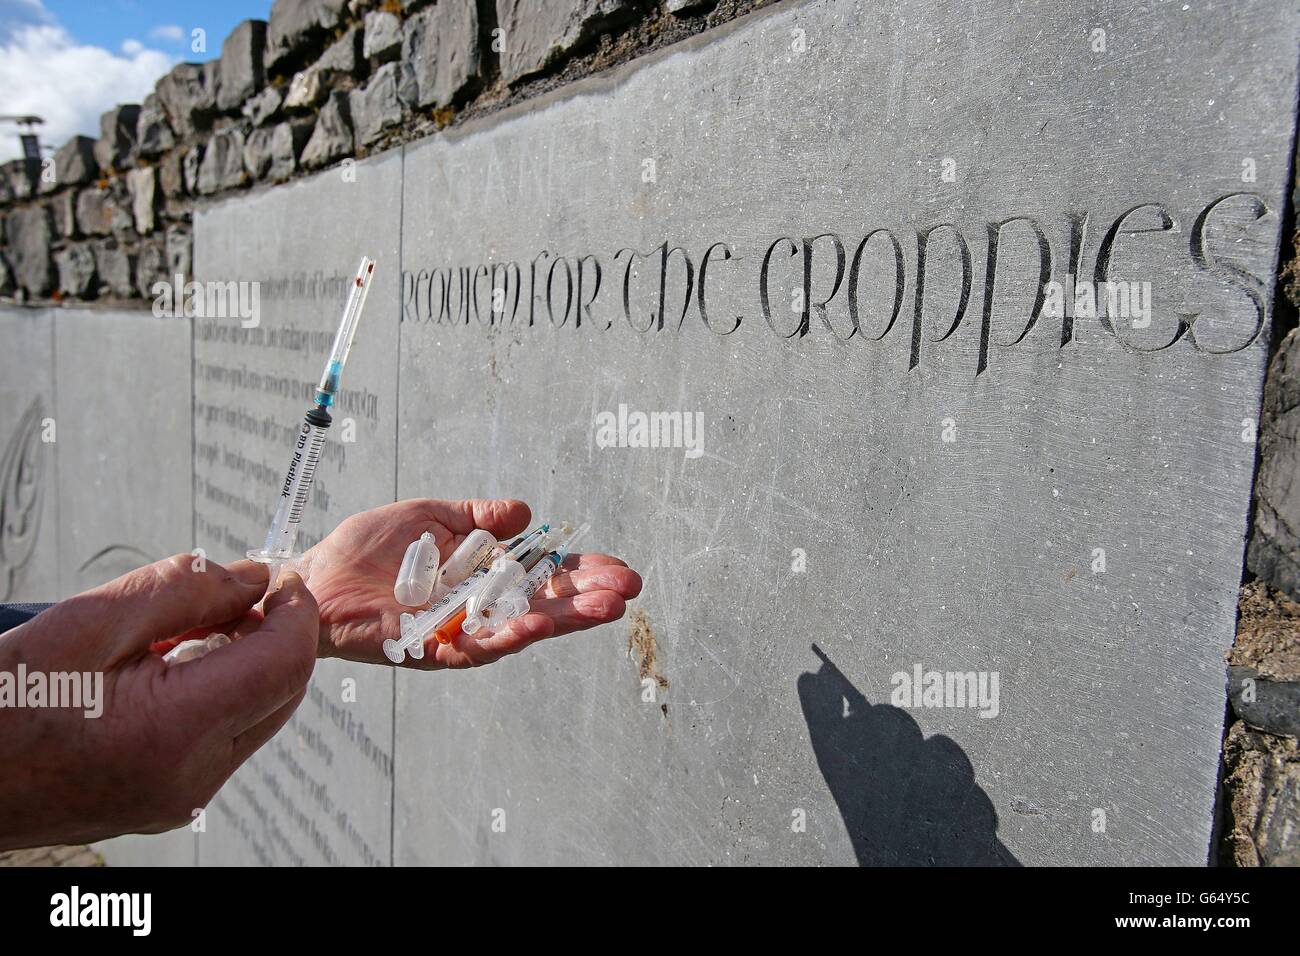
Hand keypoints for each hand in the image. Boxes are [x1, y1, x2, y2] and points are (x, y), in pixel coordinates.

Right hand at [0, 558, 317, 849]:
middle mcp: (190, 779)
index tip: (281, 576)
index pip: (284, 664)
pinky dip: (219, 694)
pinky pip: (225, 739)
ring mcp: (181, 799)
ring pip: (258, 716)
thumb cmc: (0, 704)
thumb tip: (253, 577)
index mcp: (171, 733)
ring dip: (246, 663)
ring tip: (188, 629)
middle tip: (234, 593)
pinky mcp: (169, 803)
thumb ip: (183, 591)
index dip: (295, 611)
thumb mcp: (87, 623)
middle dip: (273, 635)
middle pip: (281, 692)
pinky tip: (172, 667)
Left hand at [293, 498, 641, 667]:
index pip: (545, 577)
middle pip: (546, 607)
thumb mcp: (432, 517)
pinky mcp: (432, 649)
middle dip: (589, 600)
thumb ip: (478, 516)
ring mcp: (460, 631)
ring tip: (604, 610)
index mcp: (484, 576)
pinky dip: (510, 635)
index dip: (582, 574)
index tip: (620, 569)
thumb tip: (526, 513)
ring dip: (564, 621)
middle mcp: (480, 608)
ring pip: (523, 630)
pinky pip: (478, 646)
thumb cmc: (369, 549)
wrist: (316, 577)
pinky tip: (539, 623)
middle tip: (629, 591)